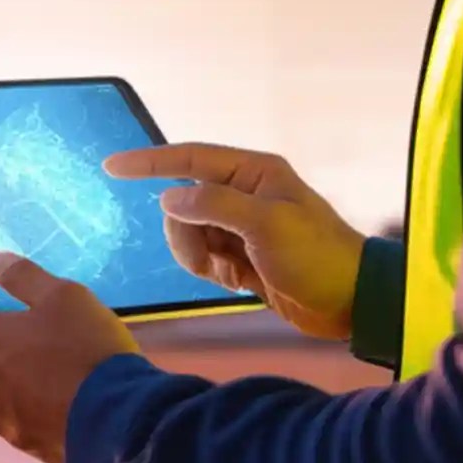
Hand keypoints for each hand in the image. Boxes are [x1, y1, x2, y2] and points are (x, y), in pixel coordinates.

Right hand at [104, 142, 365, 339]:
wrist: (351, 303)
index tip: (112, 167)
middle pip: (182, 202)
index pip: (189, 159)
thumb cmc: (317, 257)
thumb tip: (168, 198)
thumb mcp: (267, 224)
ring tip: (228, 271)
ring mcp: (239, 226)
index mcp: (253, 173)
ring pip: (187, 232)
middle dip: (184, 231)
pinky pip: (201, 255)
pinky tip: (234, 280)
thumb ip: (214, 205)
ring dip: (195, 254)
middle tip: (210, 257)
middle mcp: (242, 193)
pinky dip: (207, 269)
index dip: (149, 162)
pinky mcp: (238, 256)